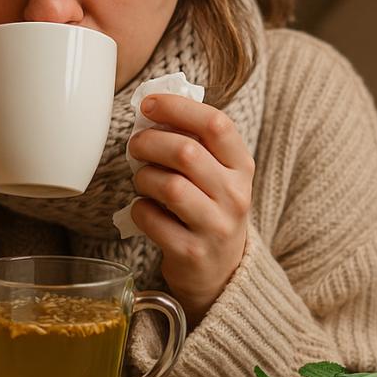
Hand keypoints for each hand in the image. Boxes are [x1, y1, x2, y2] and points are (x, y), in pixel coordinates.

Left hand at [126, 94, 255, 325]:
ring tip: (142, 180)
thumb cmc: (209, 210)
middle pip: (186, 152)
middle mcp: (235, 195)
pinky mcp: (191, 252)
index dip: (177, 108)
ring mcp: (215, 226)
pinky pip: (151, 219)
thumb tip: (151, 109)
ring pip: (169, 186)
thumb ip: (195, 142)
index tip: (148, 104)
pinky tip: (144, 209)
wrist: (222, 272)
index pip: (216, 124)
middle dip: (149, 142)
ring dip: (144, 177)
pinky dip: (138, 209)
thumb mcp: (217, 175)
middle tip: (135, 145)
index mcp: (241, 167)